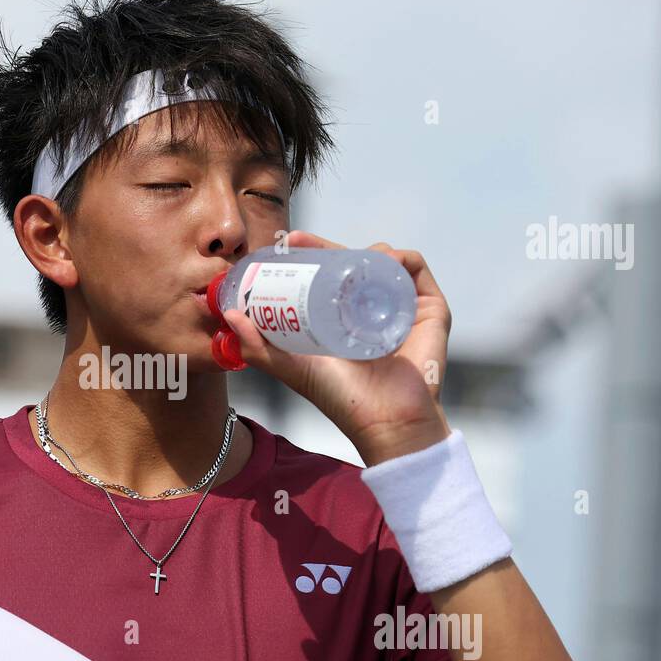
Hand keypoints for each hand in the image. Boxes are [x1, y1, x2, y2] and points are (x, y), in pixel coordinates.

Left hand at [221, 230, 452, 465]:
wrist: (385, 419)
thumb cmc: (341, 397)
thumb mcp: (291, 367)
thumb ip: (257, 348)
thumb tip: (229, 315)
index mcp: (342, 318)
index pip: (326, 277)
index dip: (309, 256)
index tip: (288, 245)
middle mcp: (371, 308)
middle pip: (352, 264)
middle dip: (327, 246)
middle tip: (300, 242)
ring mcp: (401, 305)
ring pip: (382, 260)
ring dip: (364, 250)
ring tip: (348, 261)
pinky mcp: (430, 307)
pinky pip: (414, 268)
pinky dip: (399, 257)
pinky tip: (382, 262)